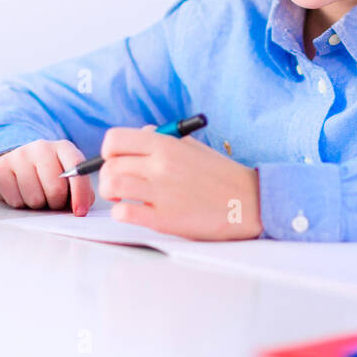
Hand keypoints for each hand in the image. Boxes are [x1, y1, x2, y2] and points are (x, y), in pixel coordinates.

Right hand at [0, 139, 93, 214]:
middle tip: (52, 200)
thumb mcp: (68, 177)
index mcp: (64, 147)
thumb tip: (81, 207)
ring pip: (34, 198)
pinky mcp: (0, 168)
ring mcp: (19, 155)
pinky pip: (15, 201)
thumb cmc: (49, 175)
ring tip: (36, 194)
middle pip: (55, 189)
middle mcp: (41, 147)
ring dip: (37, 205)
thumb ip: (81, 190)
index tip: (79, 211)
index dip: (80, 193)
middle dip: (56, 203)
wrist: (18, 162)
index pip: (76, 168)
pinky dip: (20, 204)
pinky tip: (20, 192)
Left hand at [97, 127, 261, 239]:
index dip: (109, 151)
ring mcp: (161, 192)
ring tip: (123, 197)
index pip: (115, 139)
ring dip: (111, 193)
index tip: (116, 159)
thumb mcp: (192, 147)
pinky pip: (123, 213)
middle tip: (119, 183)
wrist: (249, 202)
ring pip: (111, 186)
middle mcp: (160, 165)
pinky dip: (122, 213)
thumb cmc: (220, 175)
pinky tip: (133, 212)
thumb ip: (162, 140)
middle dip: (107, 175)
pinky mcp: (164, 219)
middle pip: (109, 165)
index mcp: (166, 145)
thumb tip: (136, 136)